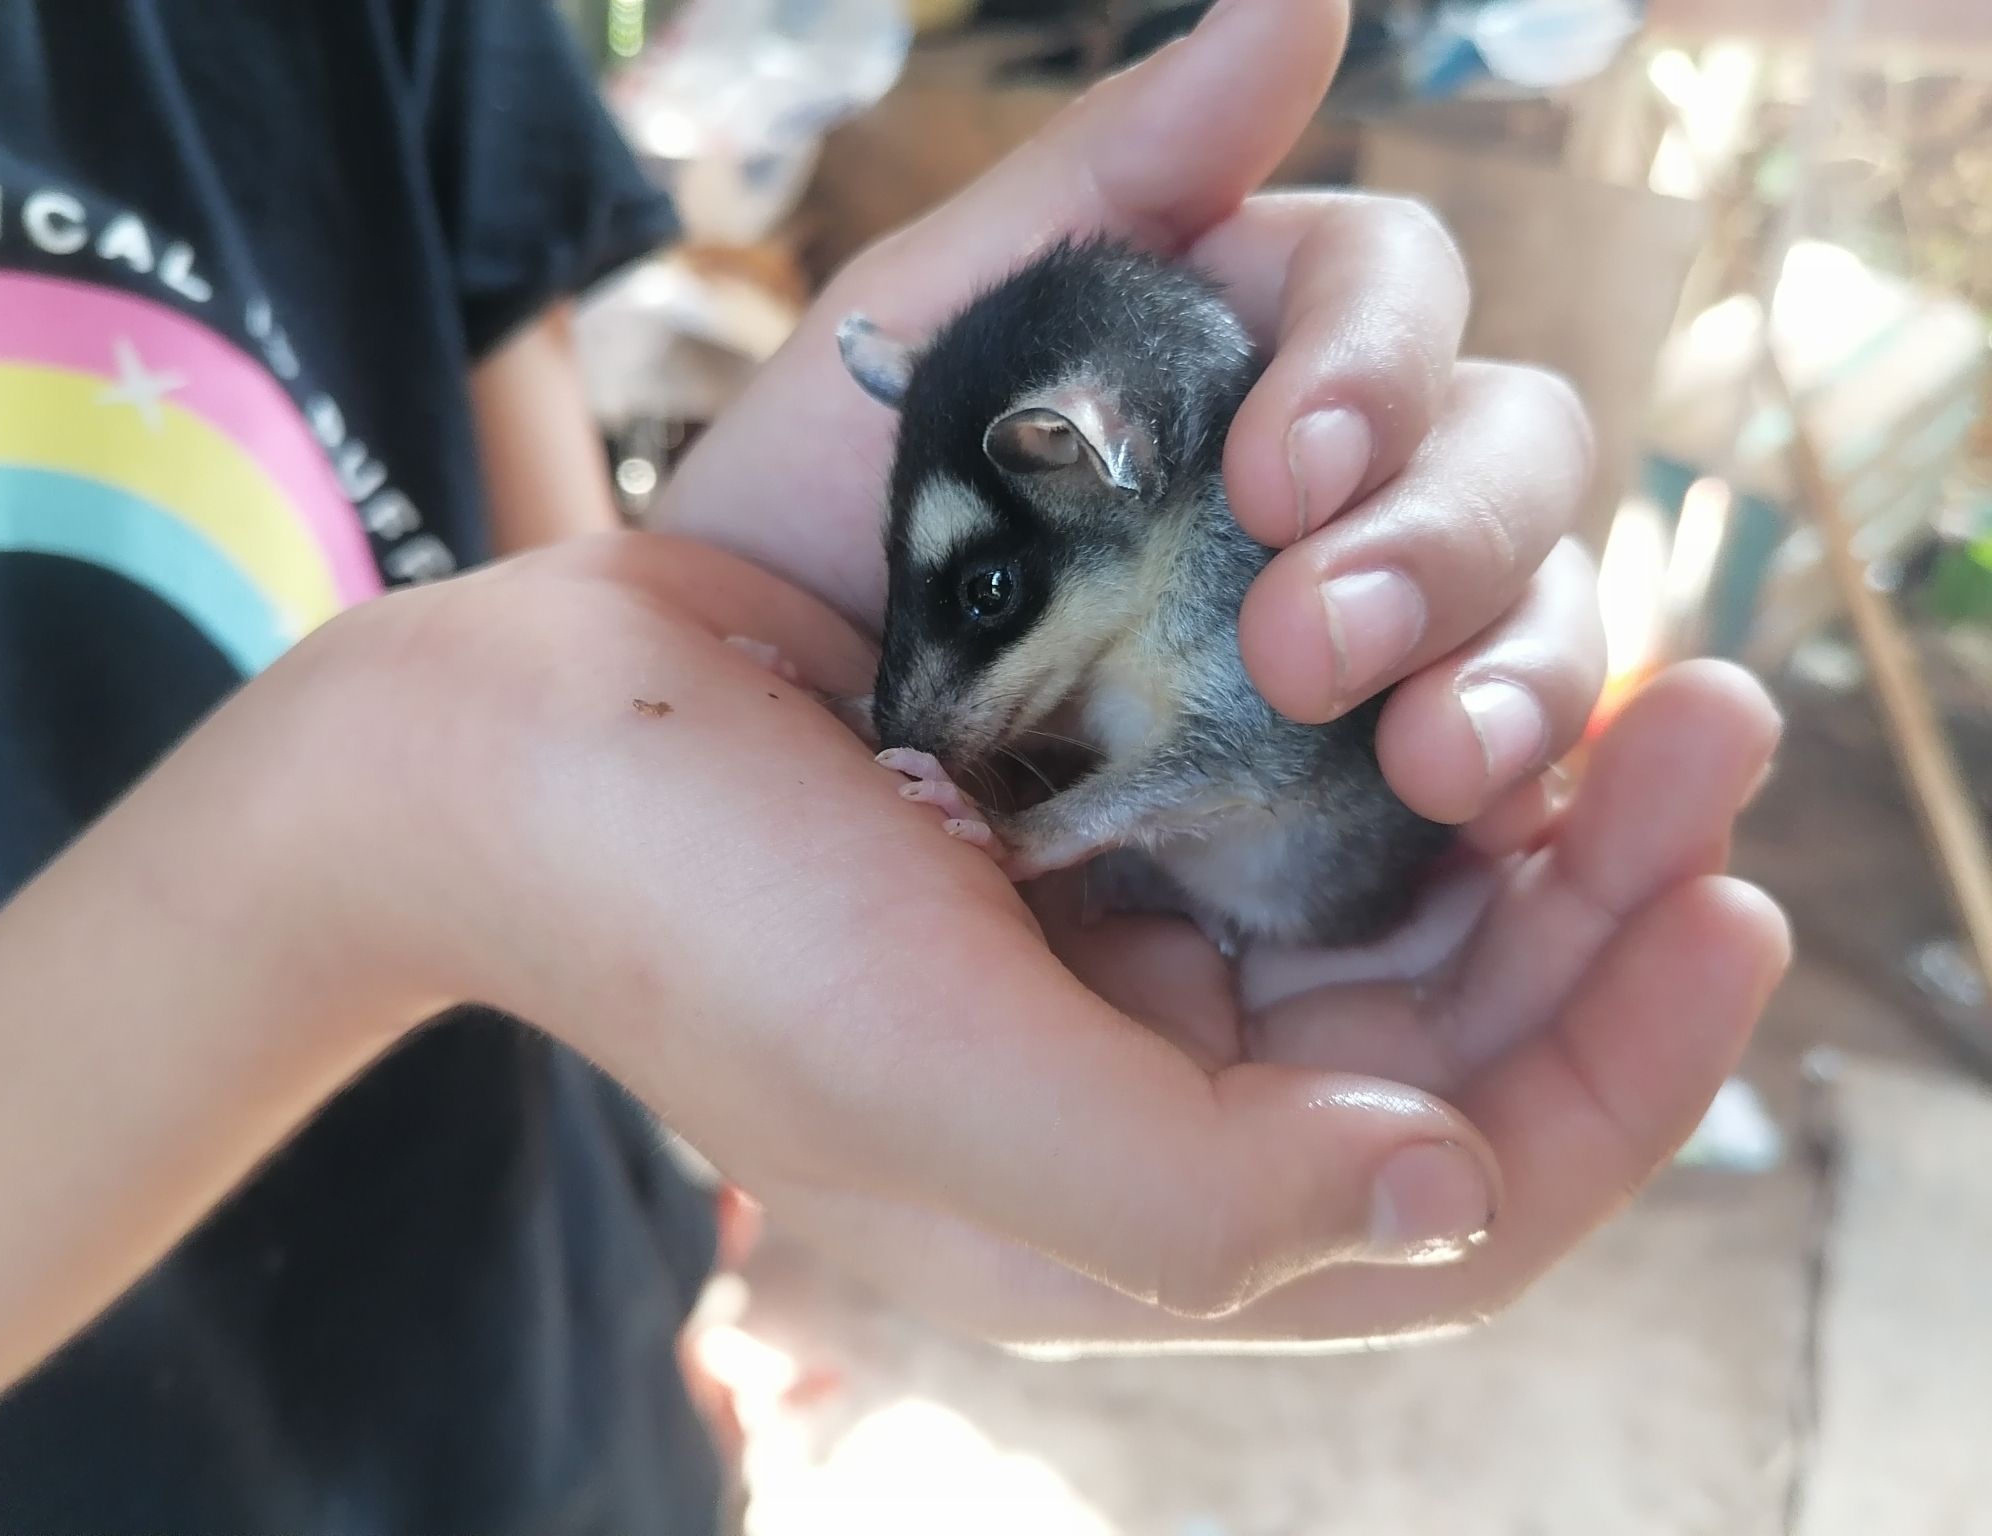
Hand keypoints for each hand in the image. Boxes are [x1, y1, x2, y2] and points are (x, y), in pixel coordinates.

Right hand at [347, 534, 1783, 1343]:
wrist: (513, 733)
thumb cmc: (687, 928)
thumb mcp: (924, 1095)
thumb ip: (1189, 1192)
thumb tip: (1450, 1188)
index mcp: (1145, 1171)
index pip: (1464, 1179)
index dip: (1627, 1060)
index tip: (1730, 897)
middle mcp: (1180, 1030)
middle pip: (1480, 978)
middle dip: (1605, 857)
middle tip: (1694, 707)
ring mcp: (1152, 871)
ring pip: (1422, 826)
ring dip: (1508, 718)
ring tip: (1540, 632)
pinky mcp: (1113, 726)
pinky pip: (1310, 686)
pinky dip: (1395, 609)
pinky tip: (1420, 549)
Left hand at [655, 0, 1601, 826]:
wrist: (736, 757)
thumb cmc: (803, 523)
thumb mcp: (920, 330)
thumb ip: (1113, 177)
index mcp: (1248, 356)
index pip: (1393, 297)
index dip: (1373, 361)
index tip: (1275, 472)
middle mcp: (1334, 498)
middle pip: (1506, 453)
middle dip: (1446, 538)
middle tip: (1310, 643)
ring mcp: (1365, 663)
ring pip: (1537, 622)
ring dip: (1521, 670)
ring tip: (1435, 761)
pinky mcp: (1358, 818)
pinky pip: (1509, 800)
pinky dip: (1546, 792)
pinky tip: (1479, 818)